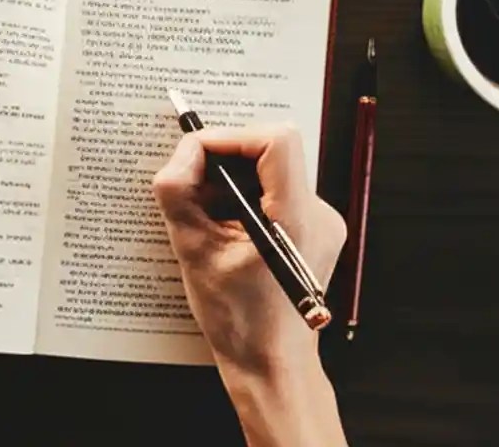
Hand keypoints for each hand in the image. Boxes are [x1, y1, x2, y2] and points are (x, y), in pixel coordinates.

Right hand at [153, 124, 347, 446]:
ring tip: (206, 217)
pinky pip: (275, 192)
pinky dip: (243, 198)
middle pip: (270, 152)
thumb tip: (178, 157)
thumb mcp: (193, 251)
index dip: (229, 138)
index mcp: (296, 219)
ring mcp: (320, 221)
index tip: (195, 153)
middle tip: (193, 190)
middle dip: (224, 162)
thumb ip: (178, 195)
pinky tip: (224, 229)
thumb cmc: (237, 319)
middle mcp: (319, 213)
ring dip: (230, 182)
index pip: (274, 142)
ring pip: (269, 171)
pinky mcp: (311, 228)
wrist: (270, 361)